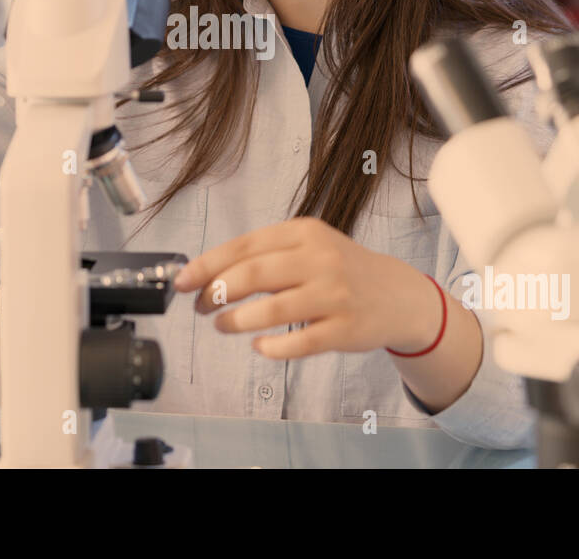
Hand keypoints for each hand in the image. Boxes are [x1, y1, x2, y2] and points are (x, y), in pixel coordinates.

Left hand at [172, 217, 441, 358]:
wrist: (397, 295)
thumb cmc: (340, 270)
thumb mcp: (308, 247)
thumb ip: (266, 255)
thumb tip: (208, 273)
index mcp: (304, 232)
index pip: (244, 246)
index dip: (207, 265)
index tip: (181, 281)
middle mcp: (320, 259)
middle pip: (253, 274)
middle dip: (215, 293)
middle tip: (198, 307)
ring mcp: (334, 295)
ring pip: (272, 311)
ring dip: (236, 322)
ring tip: (221, 325)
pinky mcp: (344, 329)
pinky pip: (298, 343)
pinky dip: (271, 347)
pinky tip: (259, 345)